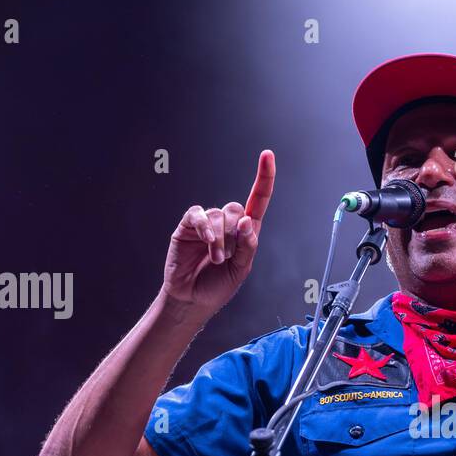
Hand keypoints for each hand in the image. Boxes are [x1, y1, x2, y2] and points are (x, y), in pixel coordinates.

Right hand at [161, 149, 274, 313]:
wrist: (192, 299)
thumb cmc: (217, 286)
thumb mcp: (241, 269)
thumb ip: (248, 246)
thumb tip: (248, 222)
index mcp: (245, 232)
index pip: (257, 200)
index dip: (264, 178)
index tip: (267, 156)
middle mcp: (227, 224)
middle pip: (236, 208)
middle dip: (235, 234)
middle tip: (227, 257)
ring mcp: (207, 224)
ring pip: (219, 214)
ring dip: (220, 239)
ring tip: (216, 259)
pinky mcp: (188, 226)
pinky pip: (198, 215)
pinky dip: (205, 228)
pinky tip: (207, 243)